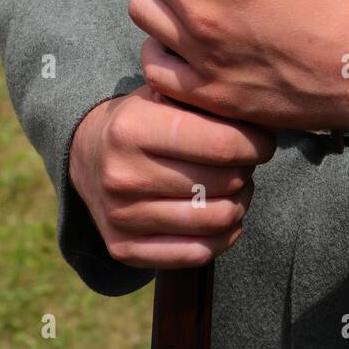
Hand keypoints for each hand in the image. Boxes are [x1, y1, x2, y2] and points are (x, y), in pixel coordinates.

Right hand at [68, 84, 275, 267]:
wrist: (84, 156)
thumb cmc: (141, 120)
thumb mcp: (163, 95)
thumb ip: (205, 101)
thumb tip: (259, 117)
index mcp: (132, 128)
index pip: (222, 144)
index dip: (257, 144)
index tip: (264, 141)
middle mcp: (122, 175)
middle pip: (223, 183)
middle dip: (247, 171)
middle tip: (246, 163)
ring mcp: (121, 217)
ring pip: (216, 220)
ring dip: (240, 204)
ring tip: (235, 188)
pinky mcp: (123, 250)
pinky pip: (197, 254)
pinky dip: (223, 237)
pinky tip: (223, 218)